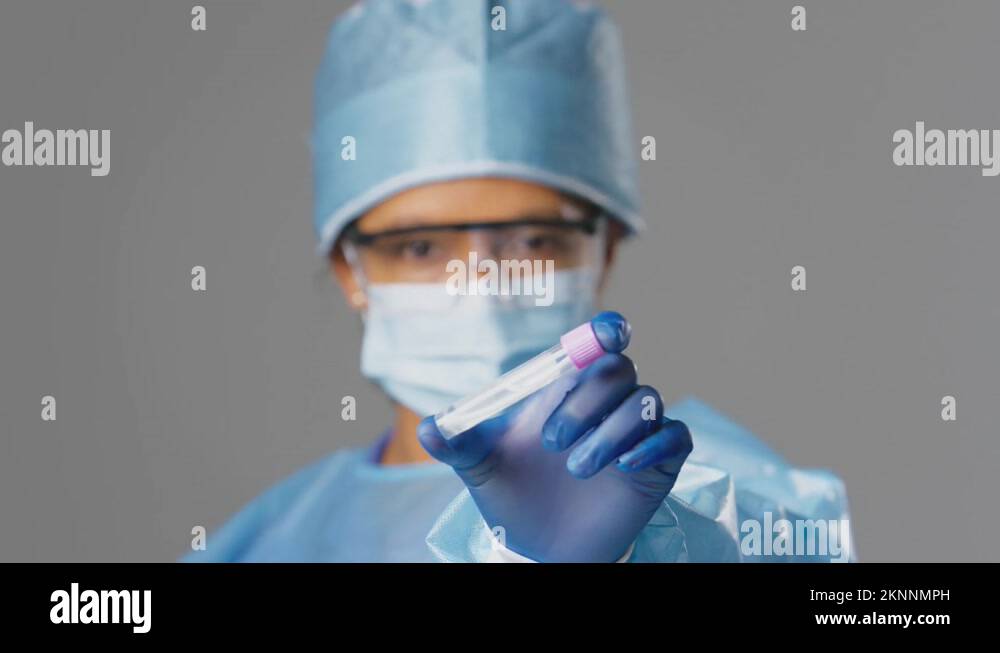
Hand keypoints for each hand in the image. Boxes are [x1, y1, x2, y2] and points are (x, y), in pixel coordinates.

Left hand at [418, 312, 692, 561]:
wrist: (541, 550)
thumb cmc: (515, 499)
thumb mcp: (482, 470)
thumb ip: (458, 445)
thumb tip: (426, 428)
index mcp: (564, 392)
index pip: (594, 346)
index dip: (605, 331)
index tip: (608, 332)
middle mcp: (604, 405)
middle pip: (617, 369)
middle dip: (585, 400)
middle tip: (552, 442)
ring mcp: (634, 433)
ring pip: (646, 403)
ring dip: (610, 432)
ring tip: (576, 470)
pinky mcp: (658, 464)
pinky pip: (676, 437)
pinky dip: (653, 445)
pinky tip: (624, 466)